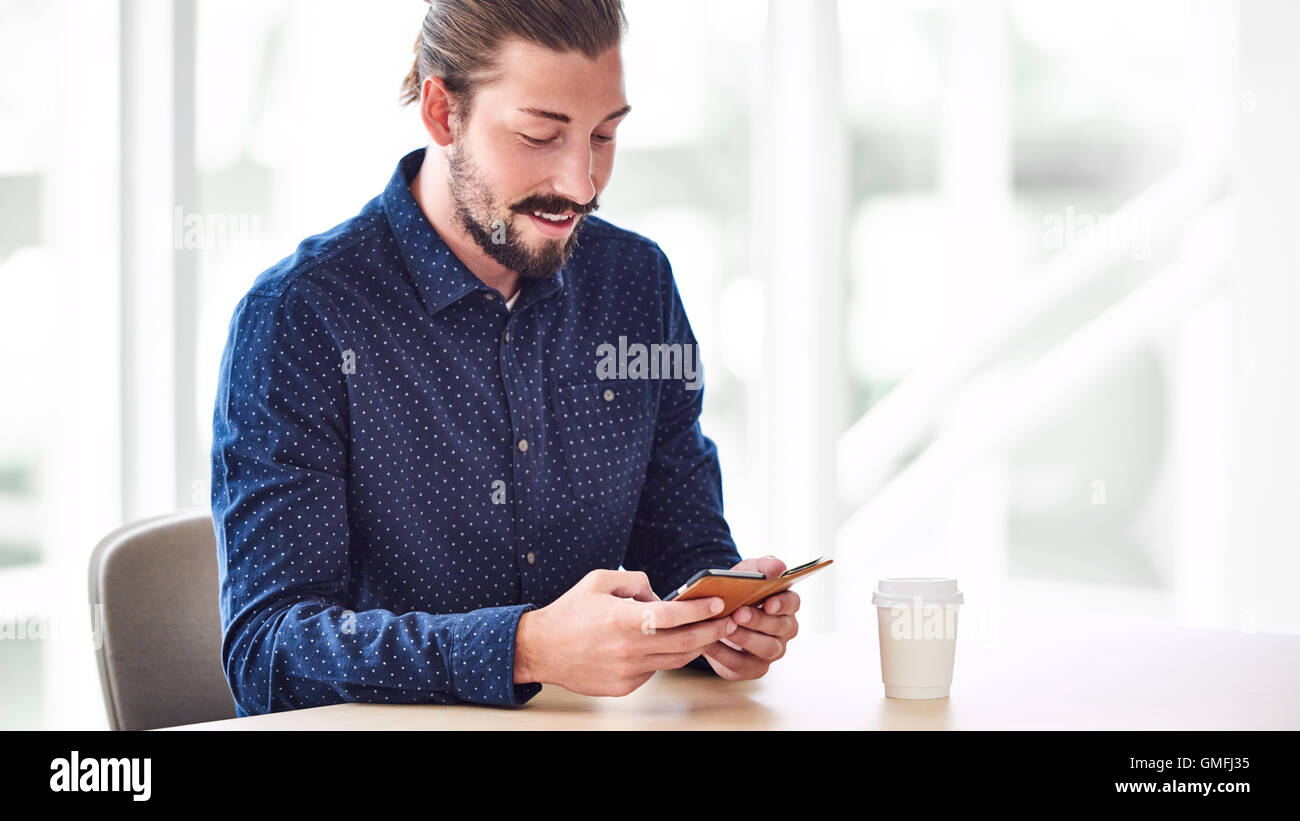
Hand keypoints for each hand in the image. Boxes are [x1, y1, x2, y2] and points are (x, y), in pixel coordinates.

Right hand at [514, 569, 739, 696]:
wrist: (540, 649)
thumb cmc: (569, 612)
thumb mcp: (599, 581)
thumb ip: (635, 581)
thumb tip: (660, 594)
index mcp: (622, 619)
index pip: (672, 616)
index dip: (699, 610)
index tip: (718, 604)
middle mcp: (627, 648)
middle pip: (683, 643)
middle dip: (710, 632)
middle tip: (727, 622)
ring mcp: (627, 671)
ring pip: (673, 660)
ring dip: (695, 647)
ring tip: (708, 634)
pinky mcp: (624, 687)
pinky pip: (654, 671)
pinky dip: (665, 658)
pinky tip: (669, 646)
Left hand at [700, 556, 799, 679]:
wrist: (717, 613)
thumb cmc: (738, 591)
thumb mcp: (746, 573)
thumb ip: (762, 566)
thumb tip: (779, 566)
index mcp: (785, 604)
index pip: (793, 602)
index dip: (783, 603)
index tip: (768, 603)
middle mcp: (784, 629)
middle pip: (780, 627)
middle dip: (759, 620)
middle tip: (739, 613)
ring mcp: (772, 651)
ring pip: (766, 648)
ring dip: (745, 638)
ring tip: (724, 629)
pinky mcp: (754, 668)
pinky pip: (744, 665)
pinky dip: (725, 656)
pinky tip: (710, 644)